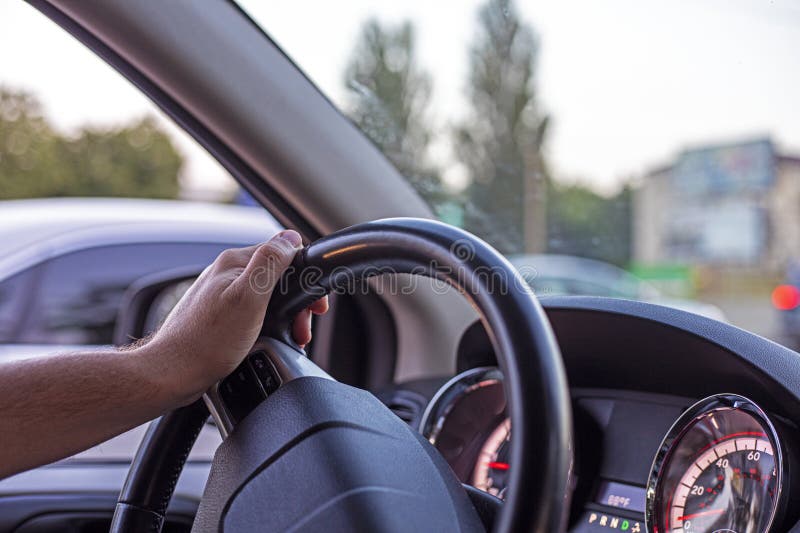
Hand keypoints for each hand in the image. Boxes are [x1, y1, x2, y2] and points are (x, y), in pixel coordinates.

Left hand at [141, 230, 328, 405]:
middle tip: (301, 329)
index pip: (282, 253)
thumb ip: (270, 263)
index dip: (303, 276)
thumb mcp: (249, 297)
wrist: (172, 373)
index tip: (312, 305)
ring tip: (287, 338)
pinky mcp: (217, 316)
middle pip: (275, 277)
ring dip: (283, 317)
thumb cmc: (208, 341)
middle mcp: (225, 274)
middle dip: (295, 302)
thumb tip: (291, 237)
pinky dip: (267, 325)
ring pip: (265, 297)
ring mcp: (220, 294)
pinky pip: (252, 312)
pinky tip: (266, 341)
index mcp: (234, 262)